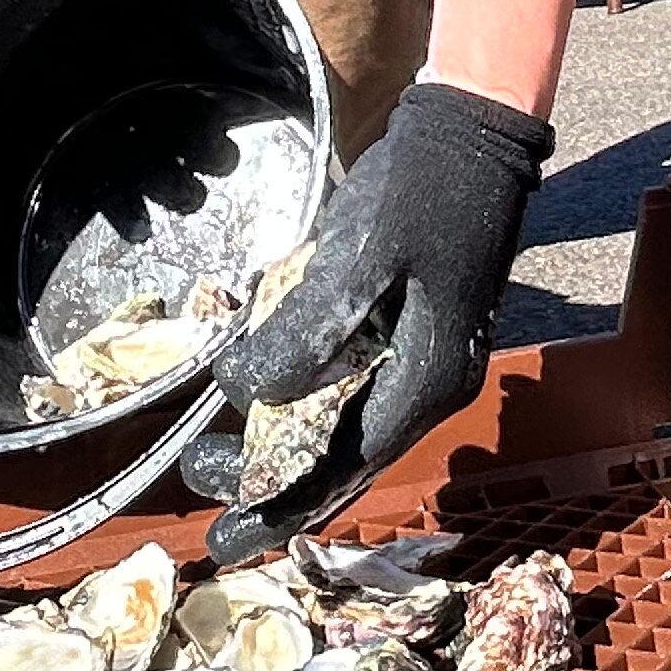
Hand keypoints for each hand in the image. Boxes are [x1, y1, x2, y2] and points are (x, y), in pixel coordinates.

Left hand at [204, 80, 552, 558]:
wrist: (471, 131)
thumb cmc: (424, 190)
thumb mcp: (364, 257)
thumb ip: (309, 329)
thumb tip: (255, 392)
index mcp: (423, 381)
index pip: (341, 467)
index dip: (278, 506)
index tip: (225, 538)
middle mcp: (423, 383)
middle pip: (338, 455)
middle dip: (268, 476)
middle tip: (199, 472)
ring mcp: (416, 355)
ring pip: (338, 422)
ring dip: (277, 437)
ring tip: (216, 442)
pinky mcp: (402, 326)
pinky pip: (342, 380)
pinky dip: (297, 393)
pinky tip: (256, 386)